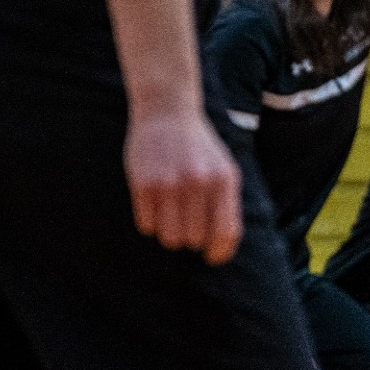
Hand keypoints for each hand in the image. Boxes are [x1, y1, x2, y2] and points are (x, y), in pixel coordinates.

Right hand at [125, 109, 243, 265]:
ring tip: (170, 214)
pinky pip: (146, 225)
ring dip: (169, 233)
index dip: (219, 252)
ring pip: (169, 237)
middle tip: (185, 221)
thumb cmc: (199, 148)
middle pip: (194, 239)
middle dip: (190, 237)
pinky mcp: (143, 183)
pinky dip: (150, 221)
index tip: (211, 257)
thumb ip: (226, 205)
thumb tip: (220, 248)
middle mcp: (198, 182)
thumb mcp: (224, 170)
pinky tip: (153, 202)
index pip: (225, 232)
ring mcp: (169, 183)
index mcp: (223, 180)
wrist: (167, 112)